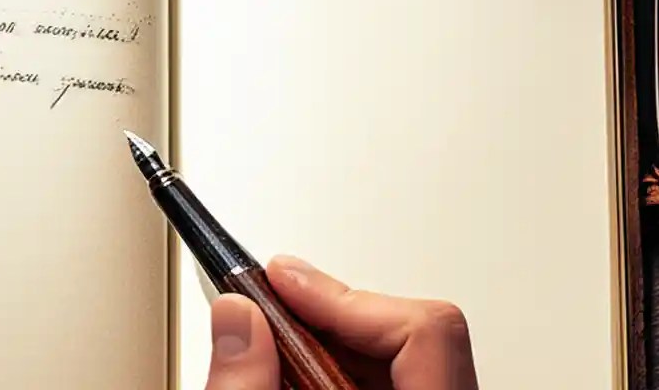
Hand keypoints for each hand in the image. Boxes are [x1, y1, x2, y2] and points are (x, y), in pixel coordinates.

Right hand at [203, 256, 476, 389]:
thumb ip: (249, 389)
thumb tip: (236, 317)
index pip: (422, 330)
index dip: (343, 296)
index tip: (282, 278)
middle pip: (408, 329)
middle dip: (327, 314)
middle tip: (264, 311)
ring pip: (401, 349)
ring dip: (331, 339)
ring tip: (274, 352)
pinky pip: (399, 372)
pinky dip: (342, 364)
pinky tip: (300, 377)